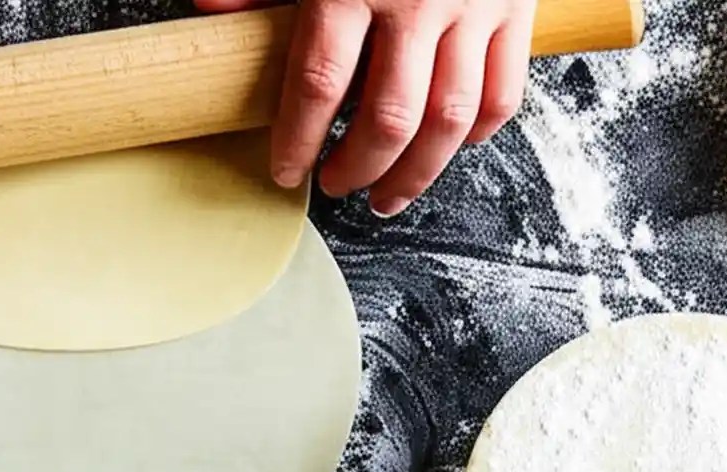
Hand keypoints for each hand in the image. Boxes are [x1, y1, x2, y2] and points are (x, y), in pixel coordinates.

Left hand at [195, 0, 535, 216]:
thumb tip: (210, 6)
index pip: (319, 85)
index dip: (299, 140)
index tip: (287, 171)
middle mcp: (417, 0)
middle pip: (388, 117)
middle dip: (359, 167)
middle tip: (337, 185)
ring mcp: (474, 9)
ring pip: (451, 121)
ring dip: (419, 172)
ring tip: (390, 195)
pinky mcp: (516, 9)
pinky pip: (504, 93)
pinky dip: (478, 132)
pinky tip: (451, 147)